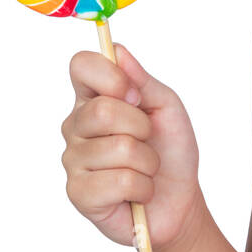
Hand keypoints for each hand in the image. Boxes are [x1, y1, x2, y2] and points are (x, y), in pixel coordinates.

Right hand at [61, 43, 203, 251]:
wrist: (178, 199)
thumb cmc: (170, 151)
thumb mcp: (166, 107)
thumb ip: (143, 80)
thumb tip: (118, 51)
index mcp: (92, 98)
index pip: (81, 65)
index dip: (111, 76)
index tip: (135, 95)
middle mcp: (75, 125)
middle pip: (102, 110)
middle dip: (141, 127)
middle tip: (147, 140)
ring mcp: (73, 160)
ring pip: (119, 148)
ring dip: (147, 161)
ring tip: (145, 169)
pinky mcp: (78, 193)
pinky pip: (119, 180)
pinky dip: (142, 187)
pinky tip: (137, 192)